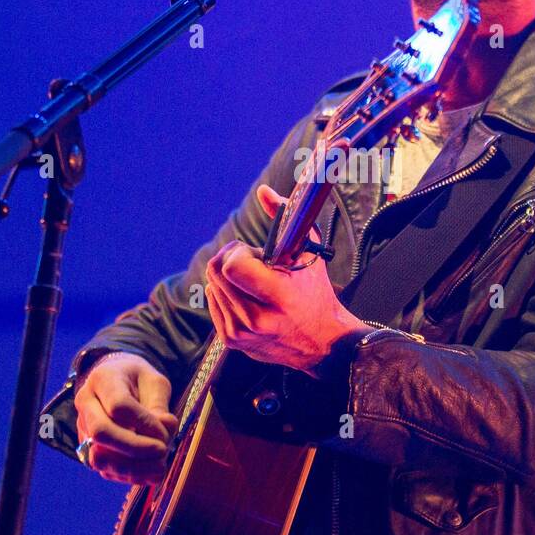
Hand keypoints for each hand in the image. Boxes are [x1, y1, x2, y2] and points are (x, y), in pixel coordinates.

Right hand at [74, 352, 177, 484]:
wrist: (116, 381)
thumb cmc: (138, 380)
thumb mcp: (154, 381)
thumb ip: (159, 404)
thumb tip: (165, 428)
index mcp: (103, 379)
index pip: (118, 406)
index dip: (144, 423)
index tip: (166, 431)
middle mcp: (86, 404)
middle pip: (101, 432)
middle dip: (135, 447)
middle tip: (162, 450)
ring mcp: (83, 428)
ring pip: (98, 457)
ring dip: (133, 468)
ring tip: (160, 467)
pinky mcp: (88, 448)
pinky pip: (104, 469)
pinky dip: (130, 475)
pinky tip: (152, 473)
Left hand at [204, 185, 366, 374]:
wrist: (322, 342)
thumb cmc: (315, 292)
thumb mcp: (309, 253)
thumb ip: (287, 217)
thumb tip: (263, 191)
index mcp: (279, 296)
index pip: (232, 267)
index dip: (238, 252)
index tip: (255, 252)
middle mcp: (257, 318)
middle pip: (216, 272)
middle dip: (231, 258)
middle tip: (252, 260)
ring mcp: (242, 332)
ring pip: (212, 285)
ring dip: (230, 275)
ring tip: (255, 281)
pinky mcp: (232, 340)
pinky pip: (213, 300)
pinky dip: (225, 291)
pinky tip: (247, 294)